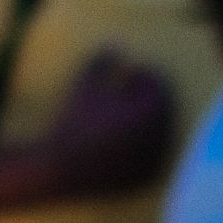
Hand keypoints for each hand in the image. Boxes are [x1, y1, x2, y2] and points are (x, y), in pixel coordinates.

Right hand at [37, 54, 176, 196]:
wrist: (59, 168)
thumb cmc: (74, 121)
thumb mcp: (85, 85)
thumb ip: (102, 61)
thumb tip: (113, 45)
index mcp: (150, 115)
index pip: (161, 88)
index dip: (148, 75)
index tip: (134, 69)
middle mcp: (158, 140)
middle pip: (163, 110)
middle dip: (149, 96)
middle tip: (132, 86)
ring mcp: (153, 161)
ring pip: (159, 133)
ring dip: (146, 118)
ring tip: (123, 108)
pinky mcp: (142, 177)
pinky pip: (150, 153)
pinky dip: (141, 140)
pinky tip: (119, 134)